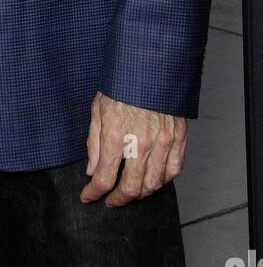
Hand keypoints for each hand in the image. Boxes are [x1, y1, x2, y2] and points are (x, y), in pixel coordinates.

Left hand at [82, 91, 186, 205]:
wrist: (149, 67)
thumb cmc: (121, 86)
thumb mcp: (97, 110)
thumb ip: (94, 143)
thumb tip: (92, 170)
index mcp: (116, 137)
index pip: (104, 179)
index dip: (93, 193)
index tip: (88, 196)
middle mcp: (140, 144)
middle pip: (131, 188)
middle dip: (118, 199)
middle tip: (111, 200)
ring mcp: (162, 143)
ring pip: (153, 184)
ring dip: (140, 194)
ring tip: (131, 192)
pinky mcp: (178, 138)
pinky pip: (174, 171)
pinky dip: (163, 181)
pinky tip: (153, 179)